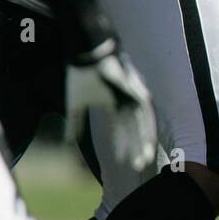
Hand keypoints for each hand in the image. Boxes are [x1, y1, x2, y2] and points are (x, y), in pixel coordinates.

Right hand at [65, 43, 156, 171]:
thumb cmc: (81, 75)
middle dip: (137, 148)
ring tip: (144, 157)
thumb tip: (69, 141)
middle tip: (138, 166)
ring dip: (144, 141)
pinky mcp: (138, 91)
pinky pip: (146, 112)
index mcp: (116, 106)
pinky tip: (149, 140)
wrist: (88, 53)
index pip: (123, 130)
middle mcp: (128, 103)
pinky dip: (147, 126)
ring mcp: (134, 97)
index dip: (123, 146)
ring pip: (143, 123)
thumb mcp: (76, 103)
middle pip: (136, 130)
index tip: (122, 162)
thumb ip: (75, 122)